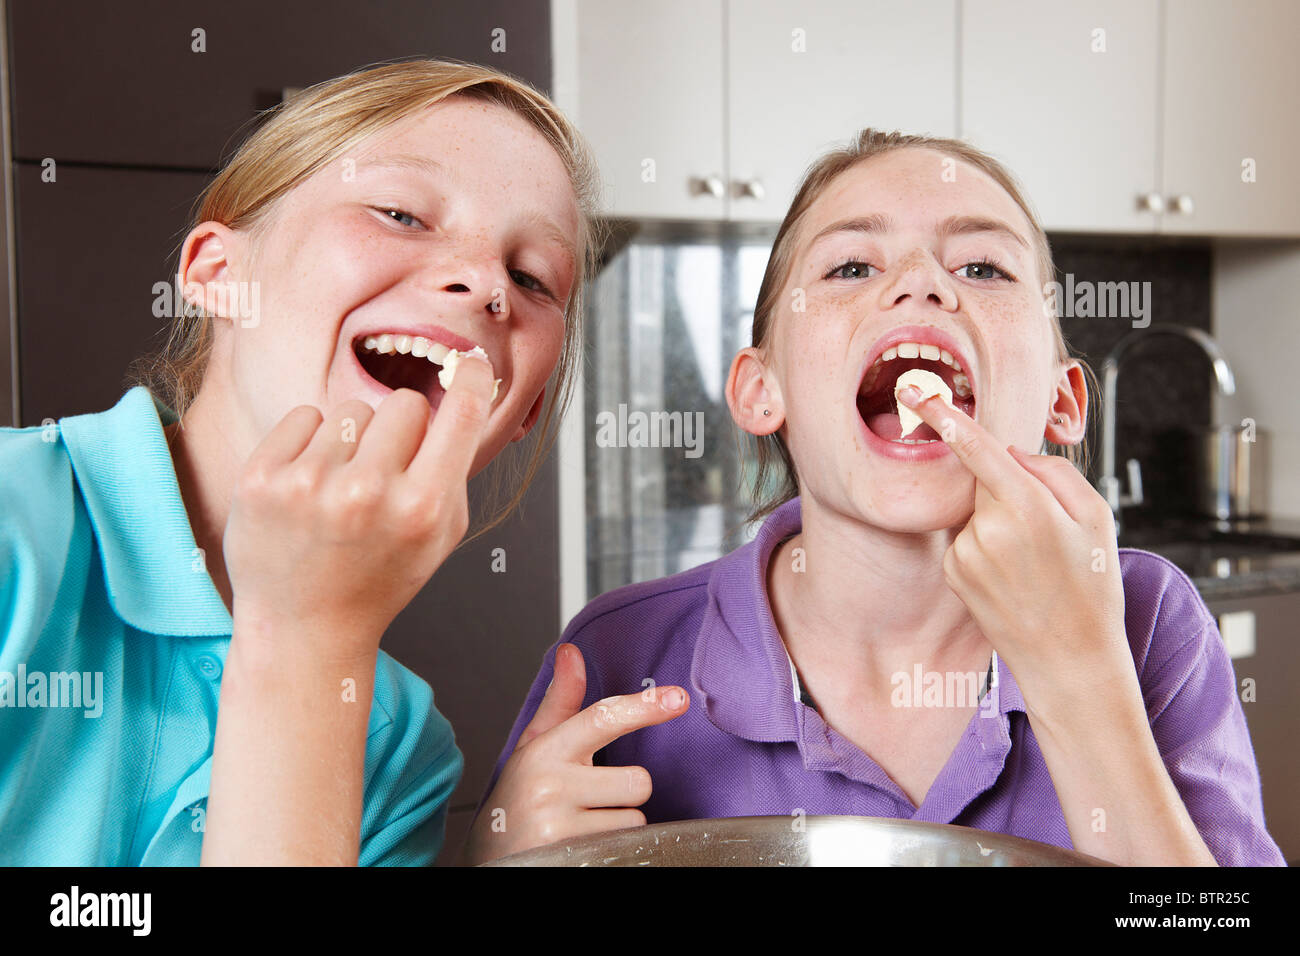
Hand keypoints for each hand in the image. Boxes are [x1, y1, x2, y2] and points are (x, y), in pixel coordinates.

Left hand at [224, 355, 495, 660]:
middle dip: (402, 430)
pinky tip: (309, 485)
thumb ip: (456, 467)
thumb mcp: (440, 535)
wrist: (304, 626)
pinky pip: (304, 415)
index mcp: (423, 509)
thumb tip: (468, 388)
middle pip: (405, 403)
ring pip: (352, 411)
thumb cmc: (379, 576)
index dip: (473, 380)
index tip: (472, 363)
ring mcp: (310, 485)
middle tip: (387, 472)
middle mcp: (368, 494)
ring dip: (352, 441)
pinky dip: (309, 442)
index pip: (461, 413)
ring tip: (341, 490)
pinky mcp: (262, 479)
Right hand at [465, 643, 688, 863]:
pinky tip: (581, 845)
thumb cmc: (518, 799)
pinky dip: (612, 846)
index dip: (644, 707)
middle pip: (637, 780)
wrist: (491, 859)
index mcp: (545, 750)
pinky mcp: (569, 856)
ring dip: (616, 823)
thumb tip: (571, 653)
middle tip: (588, 799)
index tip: (676, 699)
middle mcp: (549, 786)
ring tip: (580, 824)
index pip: (601, 719)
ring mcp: (558, 826)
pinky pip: (626, 845)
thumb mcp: (536, 746)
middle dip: (624, 792)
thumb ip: (561, 702)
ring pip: (634, 817)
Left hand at [898, 386, 1130, 715]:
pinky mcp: (953, 572)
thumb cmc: (1090, 586)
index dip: (946, 416)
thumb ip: (1052, 471)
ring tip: (1032, 564)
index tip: (918, 393)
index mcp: (1027, 506)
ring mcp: (966, 553)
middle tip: (1046, 535)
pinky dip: (987, 547)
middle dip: (1009, 491)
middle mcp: (988, 528)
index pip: (977, 448)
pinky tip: (1012, 577)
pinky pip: (967, 539)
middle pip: (986, 481)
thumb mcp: (1096, 517)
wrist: (1069, 659)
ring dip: (999, 522)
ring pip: (976, 511)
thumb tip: (1010, 452)